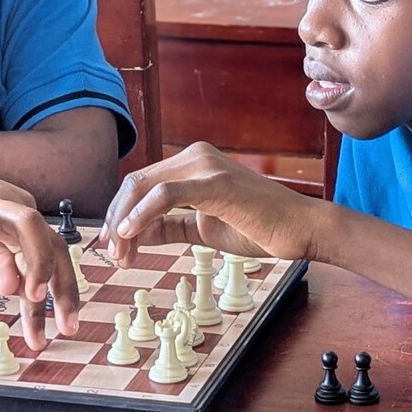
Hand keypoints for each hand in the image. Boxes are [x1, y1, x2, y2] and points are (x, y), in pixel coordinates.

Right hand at [0, 145, 79, 349]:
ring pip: (28, 224)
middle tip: (63, 325)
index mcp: (19, 215)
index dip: (64, 291)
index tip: (65, 327)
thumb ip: (0, 259)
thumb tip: (15, 287)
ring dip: (36, 262)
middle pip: (53, 241)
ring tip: (30, 297)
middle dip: (63, 285)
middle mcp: (10, 205)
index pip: (55, 254)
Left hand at [99, 142, 317, 266]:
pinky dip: (142, 215)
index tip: (112, 247)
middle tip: (110, 254)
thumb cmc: (260, 228)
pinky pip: (166, 196)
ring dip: (124, 222)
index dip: (119, 215)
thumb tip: (134, 236)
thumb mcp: (202, 229)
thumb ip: (169, 227)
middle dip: (115, 220)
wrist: (301, 230)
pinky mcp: (215, 183)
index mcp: (192, 163)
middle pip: (135, 183)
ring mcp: (205, 166)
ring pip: (144, 187)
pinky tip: (130, 235)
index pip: (141, 184)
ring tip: (120, 254)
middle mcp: (195, 156)